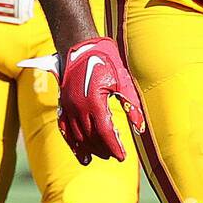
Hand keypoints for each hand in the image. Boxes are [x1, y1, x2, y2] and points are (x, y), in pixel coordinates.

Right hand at [57, 36, 144, 165]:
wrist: (80, 46)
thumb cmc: (105, 61)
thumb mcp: (123, 81)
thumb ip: (131, 105)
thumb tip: (140, 128)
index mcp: (94, 102)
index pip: (105, 132)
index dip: (114, 147)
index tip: (122, 157)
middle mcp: (78, 107)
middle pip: (91, 137)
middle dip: (104, 149)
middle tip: (114, 155)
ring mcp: (68, 107)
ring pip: (78, 136)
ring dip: (90, 148)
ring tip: (102, 155)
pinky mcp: (62, 104)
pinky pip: (65, 130)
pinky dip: (73, 144)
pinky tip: (81, 155)